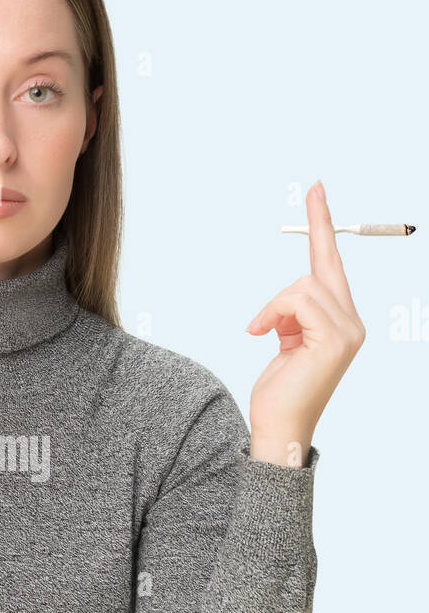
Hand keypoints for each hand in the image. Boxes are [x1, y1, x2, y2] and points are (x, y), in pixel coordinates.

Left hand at [245, 180, 365, 465]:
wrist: (279, 426)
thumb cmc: (280, 391)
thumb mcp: (286, 342)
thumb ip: (293, 316)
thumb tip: (288, 300)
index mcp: (342, 323)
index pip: (333, 269)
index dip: (324, 231)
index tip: (317, 195)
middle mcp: (352, 323)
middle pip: (325, 266)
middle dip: (320, 225)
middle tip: (315, 187)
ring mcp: (347, 331)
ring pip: (304, 285)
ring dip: (274, 306)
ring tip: (263, 331)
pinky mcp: (334, 339)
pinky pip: (297, 300)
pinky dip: (272, 312)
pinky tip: (260, 333)